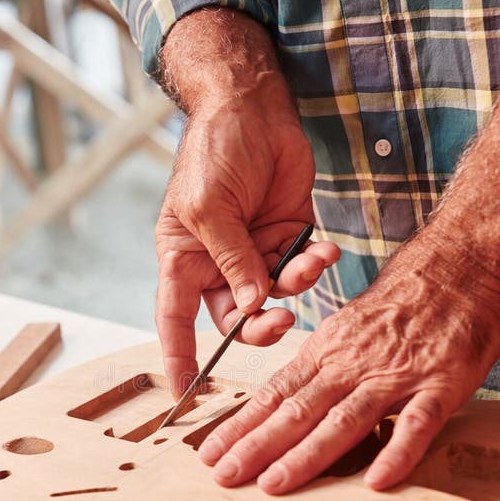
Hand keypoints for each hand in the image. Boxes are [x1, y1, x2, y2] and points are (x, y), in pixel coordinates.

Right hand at [156, 9, 339, 397]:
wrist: (254, 106)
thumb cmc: (214, 150)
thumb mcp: (211, 208)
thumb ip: (232, 260)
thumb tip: (252, 305)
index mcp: (184, 259)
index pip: (174, 319)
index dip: (178, 357)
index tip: (183, 394)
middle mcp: (218, 264)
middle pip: (235, 318)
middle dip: (259, 327)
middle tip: (281, 323)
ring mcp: (254, 253)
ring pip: (274, 298)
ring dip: (294, 288)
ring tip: (309, 261)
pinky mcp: (288, 239)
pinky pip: (301, 270)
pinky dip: (315, 266)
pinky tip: (324, 250)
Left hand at [198, 230, 499, 492]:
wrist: (458, 266)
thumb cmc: (400, 303)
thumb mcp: (346, 330)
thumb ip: (318, 369)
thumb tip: (283, 406)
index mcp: (326, 352)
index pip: (274, 393)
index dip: (241, 425)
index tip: (209, 453)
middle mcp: (352, 364)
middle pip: (297, 409)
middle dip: (256, 445)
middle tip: (224, 476)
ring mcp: (395, 375)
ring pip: (344, 419)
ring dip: (307, 454)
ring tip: (274, 483)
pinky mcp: (441, 383)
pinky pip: (418, 422)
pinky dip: (398, 450)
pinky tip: (377, 480)